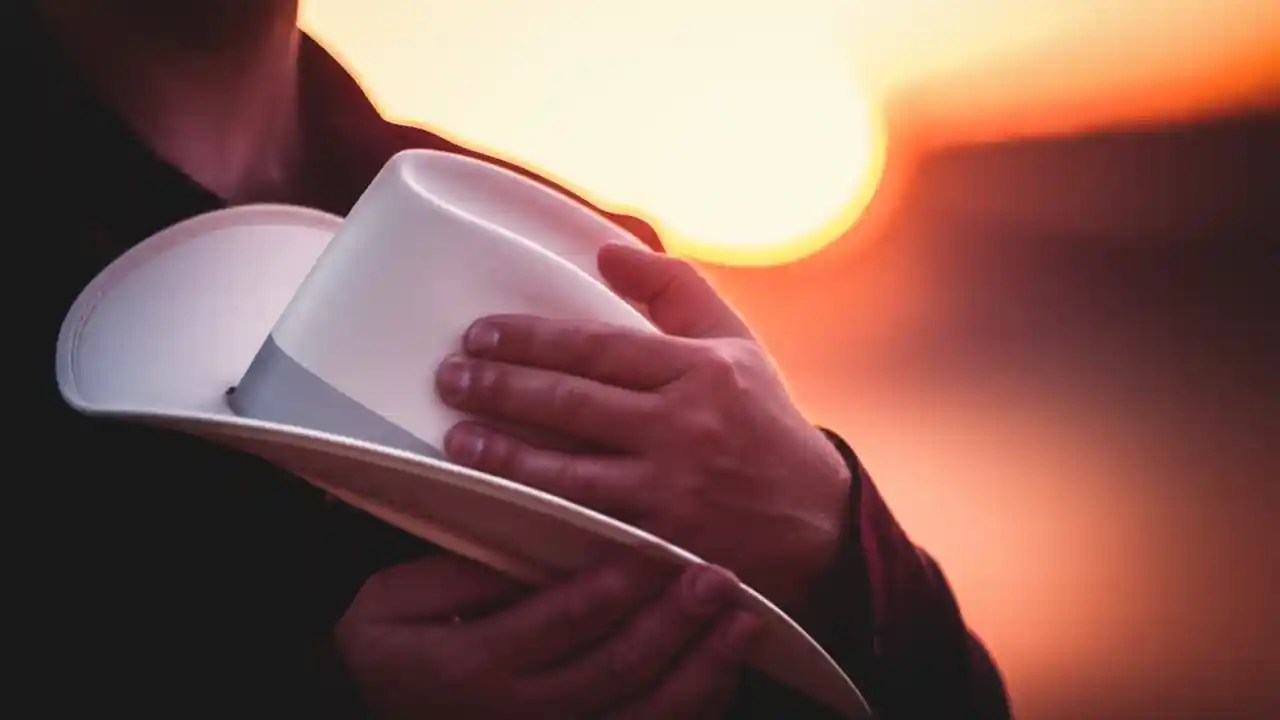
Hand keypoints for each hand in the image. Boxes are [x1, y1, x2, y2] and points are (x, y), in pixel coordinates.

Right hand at [335, 553, 759, 718]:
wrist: (363, 706)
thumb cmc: (382, 646)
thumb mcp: (393, 601)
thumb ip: (465, 577)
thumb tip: (535, 550)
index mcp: (476, 665)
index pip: (560, 623)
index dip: (614, 588)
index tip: (656, 551)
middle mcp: (521, 713)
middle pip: (614, 669)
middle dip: (674, 623)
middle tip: (717, 577)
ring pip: (641, 715)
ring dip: (699, 669)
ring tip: (741, 624)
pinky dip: (690, 707)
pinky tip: (724, 672)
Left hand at [434, 243, 852, 612]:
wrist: (817, 519)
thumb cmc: (763, 421)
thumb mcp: (735, 343)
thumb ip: (673, 290)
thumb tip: (603, 252)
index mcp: (701, 370)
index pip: (597, 348)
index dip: (530, 339)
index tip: (478, 334)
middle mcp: (687, 427)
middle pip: (572, 403)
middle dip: (500, 388)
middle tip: (448, 378)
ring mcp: (675, 492)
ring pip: (569, 470)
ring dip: (503, 453)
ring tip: (454, 439)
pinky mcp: (665, 546)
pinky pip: (588, 526)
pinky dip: (538, 514)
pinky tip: (497, 503)